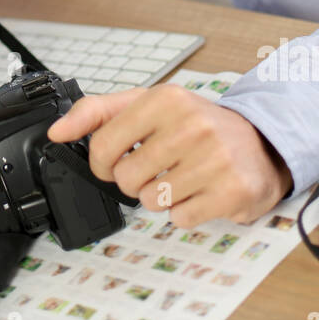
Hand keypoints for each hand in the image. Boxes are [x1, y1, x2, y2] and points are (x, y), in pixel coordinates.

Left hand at [47, 84, 292, 227]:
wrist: (261, 142)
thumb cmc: (197, 125)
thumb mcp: (148, 105)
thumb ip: (97, 112)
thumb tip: (57, 131)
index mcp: (166, 99)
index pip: (103, 145)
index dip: (102, 163)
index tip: (117, 161)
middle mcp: (192, 125)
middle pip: (126, 179)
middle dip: (136, 181)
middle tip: (159, 168)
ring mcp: (215, 159)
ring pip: (152, 201)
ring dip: (162, 197)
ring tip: (183, 177)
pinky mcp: (232, 192)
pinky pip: (180, 219)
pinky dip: (185, 212)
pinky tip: (200, 191)